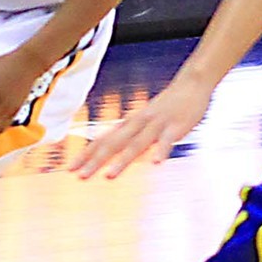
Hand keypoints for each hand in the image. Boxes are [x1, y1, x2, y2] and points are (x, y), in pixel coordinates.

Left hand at [72, 76, 212, 179]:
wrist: (191, 83)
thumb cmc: (166, 105)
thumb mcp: (143, 119)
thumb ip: (129, 133)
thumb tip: (111, 148)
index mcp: (129, 123)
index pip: (103, 140)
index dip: (86, 154)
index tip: (70, 169)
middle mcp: (138, 123)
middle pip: (113, 144)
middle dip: (96, 161)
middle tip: (80, 177)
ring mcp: (156, 124)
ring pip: (136, 144)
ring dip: (122, 160)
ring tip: (109, 177)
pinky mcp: (175, 126)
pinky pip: (167, 140)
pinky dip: (161, 151)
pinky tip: (156, 163)